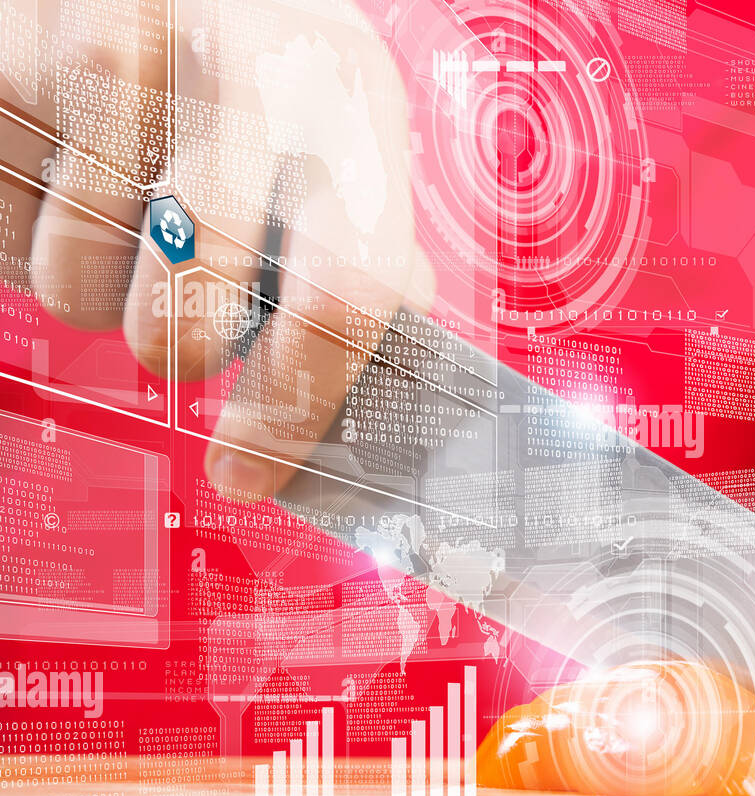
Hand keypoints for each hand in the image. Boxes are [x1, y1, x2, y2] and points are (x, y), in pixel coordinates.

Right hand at [6, 0, 430, 500]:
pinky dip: (16, 228)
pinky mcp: (18, 41)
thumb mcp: (332, 123)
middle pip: (196, 304)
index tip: (250, 469)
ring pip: (80, 279)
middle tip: (173, 319)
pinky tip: (55, 176)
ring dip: (90, 282)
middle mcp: (248, 68)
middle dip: (175, 345)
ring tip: (113, 220)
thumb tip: (391, 341)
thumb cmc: (246, 59)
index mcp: (349, 101)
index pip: (344, 294)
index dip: (294, 407)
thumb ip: (360, 234)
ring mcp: (127, 46)